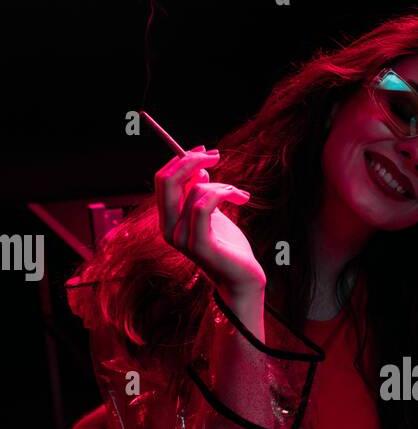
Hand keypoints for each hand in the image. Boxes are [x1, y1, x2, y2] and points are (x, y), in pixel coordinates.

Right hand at [155, 147, 266, 308]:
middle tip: (215, 155)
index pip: (162, 181)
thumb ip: (199, 193)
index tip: (203, 150)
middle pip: (166, 181)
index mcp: (168, 220)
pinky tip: (241, 198)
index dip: (180, 160)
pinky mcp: (198, 245)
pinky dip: (224, 193)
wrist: (243, 278)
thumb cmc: (229, 246)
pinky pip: (204, 205)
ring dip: (222, 185)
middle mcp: (169, 229)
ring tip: (239, 194)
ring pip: (194, 190)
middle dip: (191, 160)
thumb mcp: (213, 214)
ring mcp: (181, 238)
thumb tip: (198, 168)